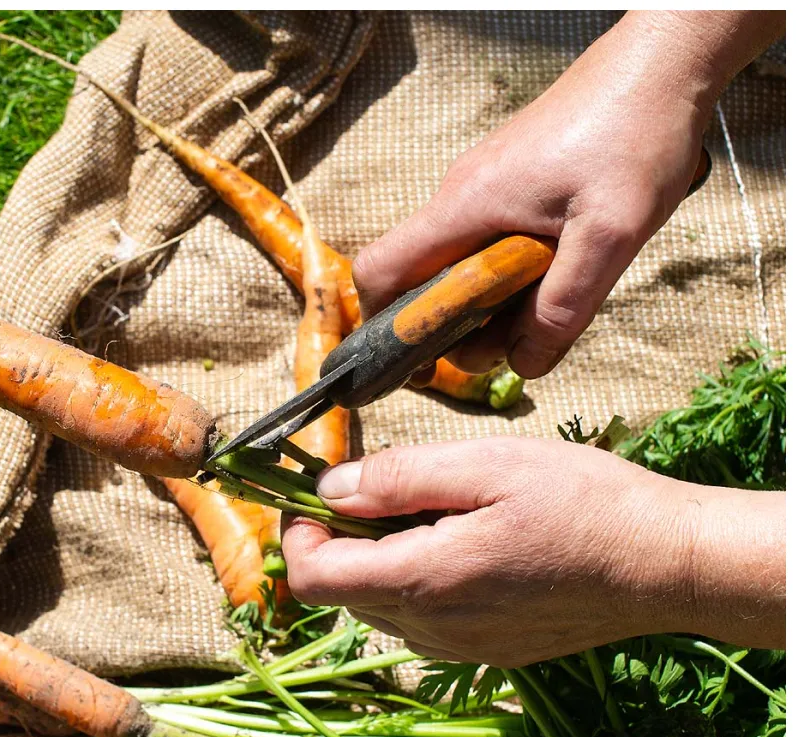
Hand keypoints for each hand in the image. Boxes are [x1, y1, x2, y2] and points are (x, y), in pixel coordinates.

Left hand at [280, 437, 784, 666]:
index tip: (315, 493)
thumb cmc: (583, 504)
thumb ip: (399, 478)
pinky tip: (459, 541)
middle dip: (338, 539)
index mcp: (425, 579)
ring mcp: (460, 646)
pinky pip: (420, 619)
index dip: (298, 535)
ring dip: (377, 558)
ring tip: (428, 509)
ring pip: (379, 605)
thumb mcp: (486, 466)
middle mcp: (433, 627)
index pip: (313, 578)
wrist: (663, 565)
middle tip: (376, 486)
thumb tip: (330, 488)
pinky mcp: (485, 650)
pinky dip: (414, 580)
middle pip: (341, 591)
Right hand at [353, 11, 780, 378]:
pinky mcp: (507, 182)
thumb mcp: (611, 235)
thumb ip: (563, 306)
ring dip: (494, 301)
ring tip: (558, 290)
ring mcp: (482, 187)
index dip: (385, 325)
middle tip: (522, 337)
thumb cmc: (637, 138)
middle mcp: (459, 196)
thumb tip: (521, 365)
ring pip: (459, 266)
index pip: (380, 271)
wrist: (662, 67)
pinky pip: (487, 244)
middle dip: (459, 327)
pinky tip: (564, 263)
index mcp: (465, 206)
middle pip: (420, 282)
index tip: (424, 360)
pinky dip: (512, 273)